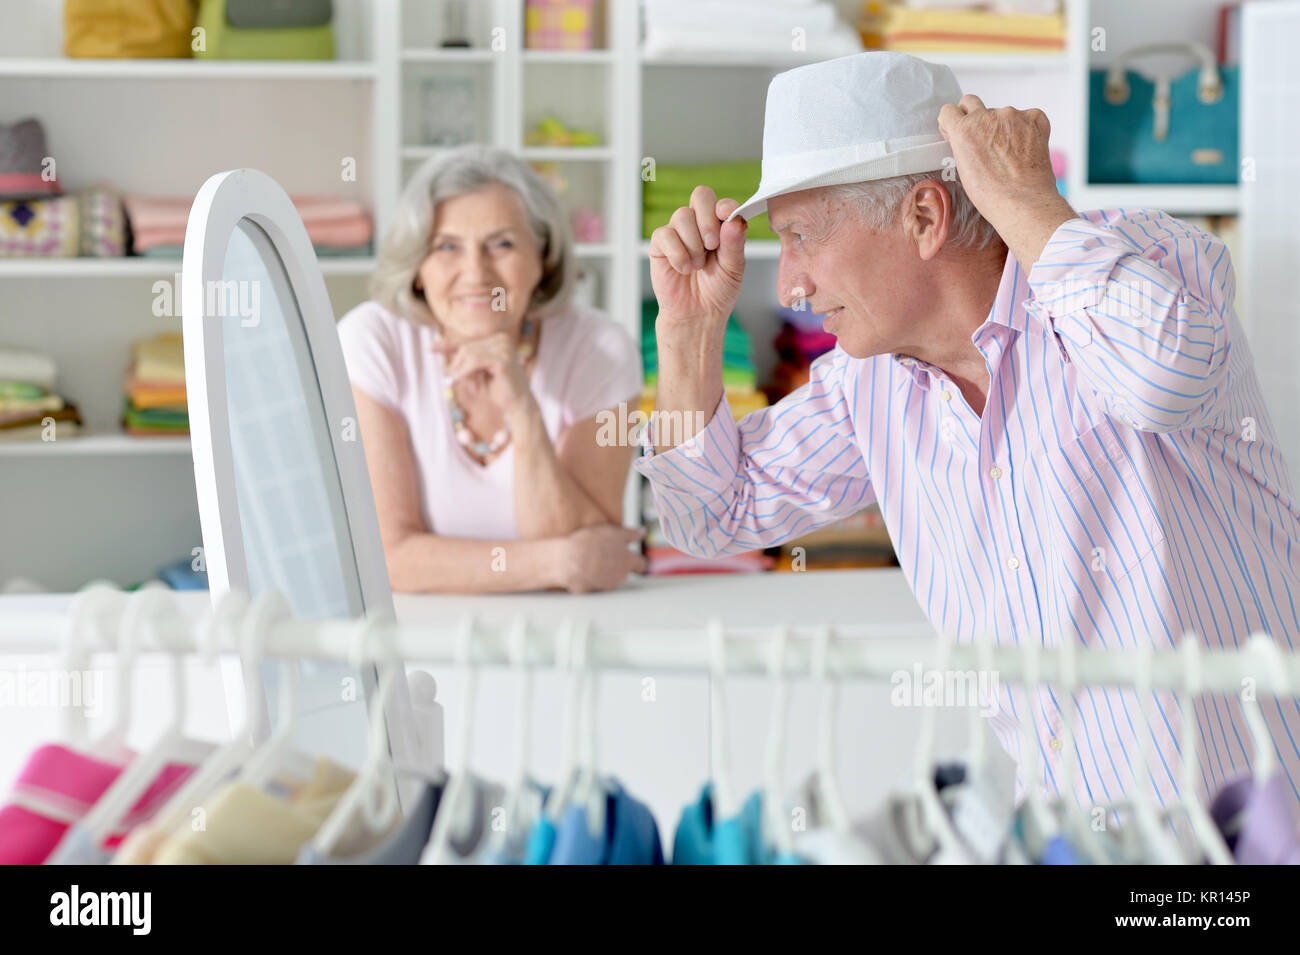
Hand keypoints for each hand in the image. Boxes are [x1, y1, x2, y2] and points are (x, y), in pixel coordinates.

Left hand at [434, 330, 535, 416]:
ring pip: (468, 354)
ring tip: (462, 384)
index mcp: (498, 338)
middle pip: (466, 347)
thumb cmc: (499, 388)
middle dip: (457, 365)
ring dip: (461, 371)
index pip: (468, 341)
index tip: (430, 349)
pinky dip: (465, 372)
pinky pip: (474, 361)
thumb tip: (436, 345)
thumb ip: (465, 359)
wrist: (518, 404)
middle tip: (453, 380)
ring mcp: (504, 348)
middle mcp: (502, 339)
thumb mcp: (478, 370)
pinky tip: (462, 382)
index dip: (448, 345)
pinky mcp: (502, 360)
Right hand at [558, 523, 647, 592]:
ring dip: (604, 570)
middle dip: (618, 564)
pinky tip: (584, 566)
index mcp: (628, 561)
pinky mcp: (593, 590)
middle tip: (606, 554)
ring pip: (610, 577)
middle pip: (624, 570)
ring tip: (592, 558)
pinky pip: (596, 582)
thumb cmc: (591, 543)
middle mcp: (621, 575)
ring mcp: (607, 584)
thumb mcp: (613, 532)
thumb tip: (643, 532)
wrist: (569, 560)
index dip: (638, 562)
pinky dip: (593, 576)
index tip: (635, 559)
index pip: (642, 565)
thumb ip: (631, 534)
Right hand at [648, 185, 747, 326]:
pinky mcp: (660, 245)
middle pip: (700, 196)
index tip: (727, 216)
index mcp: (721, 225)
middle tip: (712, 245)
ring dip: (693, 243)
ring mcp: (679, 232)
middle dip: (707, 219)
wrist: (698, 314)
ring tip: (698, 266)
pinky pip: (665, 235)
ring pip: (682, 216)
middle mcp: (699, 224)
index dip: (724, 205)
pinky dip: (677, 253)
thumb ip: (735, 244)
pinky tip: (684, 268)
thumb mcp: (734, 268)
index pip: (721, 202)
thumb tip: (734, 220)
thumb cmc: (717, 290)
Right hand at [936, 94, 1075, 268]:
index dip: (952, 121)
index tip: (956, 130)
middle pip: (971, 102)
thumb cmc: (992, 194)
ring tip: (1009, 152)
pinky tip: (1025, 147)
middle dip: (972, 115)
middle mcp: (987, 117)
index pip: (949, 110)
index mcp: (964, 129)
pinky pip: (1028, 116)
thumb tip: (966, 135)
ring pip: (1001, 113)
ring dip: (1002, 126)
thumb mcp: (963, 169)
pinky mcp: (1034, 119)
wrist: (1023, 202)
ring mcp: (1013, 116)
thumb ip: (962, 144)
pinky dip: (1026, 127)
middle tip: (980, 136)